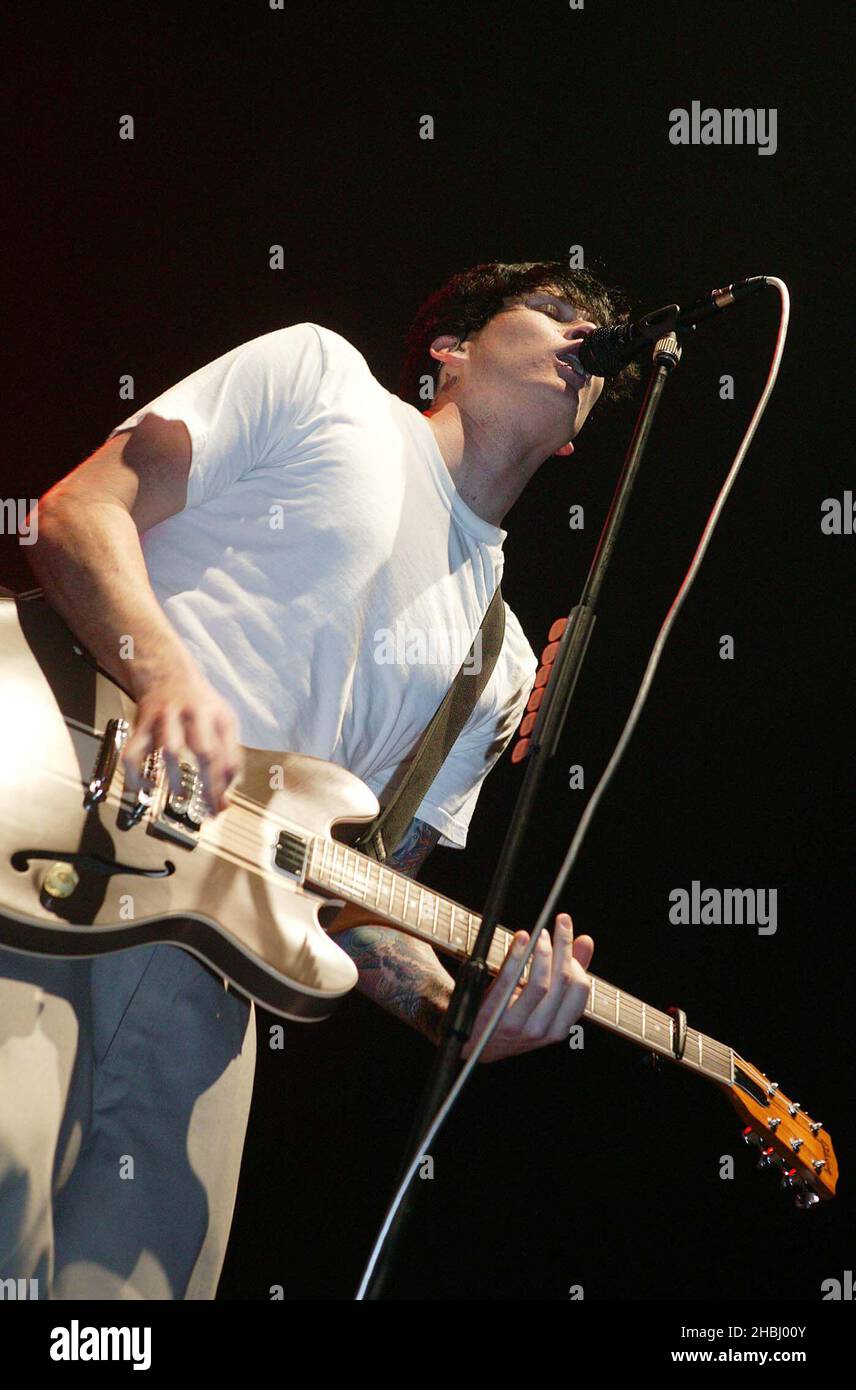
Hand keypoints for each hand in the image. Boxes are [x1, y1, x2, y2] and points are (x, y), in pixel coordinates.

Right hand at [121, 659, 243, 813]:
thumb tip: (224, 800)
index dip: (225, 784)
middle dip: (207, 784)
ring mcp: (166, 718)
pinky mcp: (142, 723)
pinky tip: (144, 786)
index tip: (220, 806)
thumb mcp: (223, 723)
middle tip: (205, 808)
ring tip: (178, 797)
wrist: (165, 670)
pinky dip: (136, 773)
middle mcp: (194, 715)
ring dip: (174, 777)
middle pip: (204, 750)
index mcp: (218, 716)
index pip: (227, 754)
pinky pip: (133, 751)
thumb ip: (228, 760)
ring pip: (169, 749)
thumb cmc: (199, 704)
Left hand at [460, 914, 593, 1063]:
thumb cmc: (508, 1014)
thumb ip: (565, 973)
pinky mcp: (493, 1016)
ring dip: (543, 952)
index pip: (581, 990)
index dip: (577, 958)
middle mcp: (541, 1030)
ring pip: (541, 984)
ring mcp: (517, 1026)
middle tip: (559, 923)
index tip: (567, 932)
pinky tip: (521, 939)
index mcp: (557, 1028)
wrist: (467, 1038)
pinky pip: (508, 981)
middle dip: (564, 947)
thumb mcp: (540, 999)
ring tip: (540, 933)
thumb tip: (586, 941)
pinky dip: (517, 956)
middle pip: (564, 982)